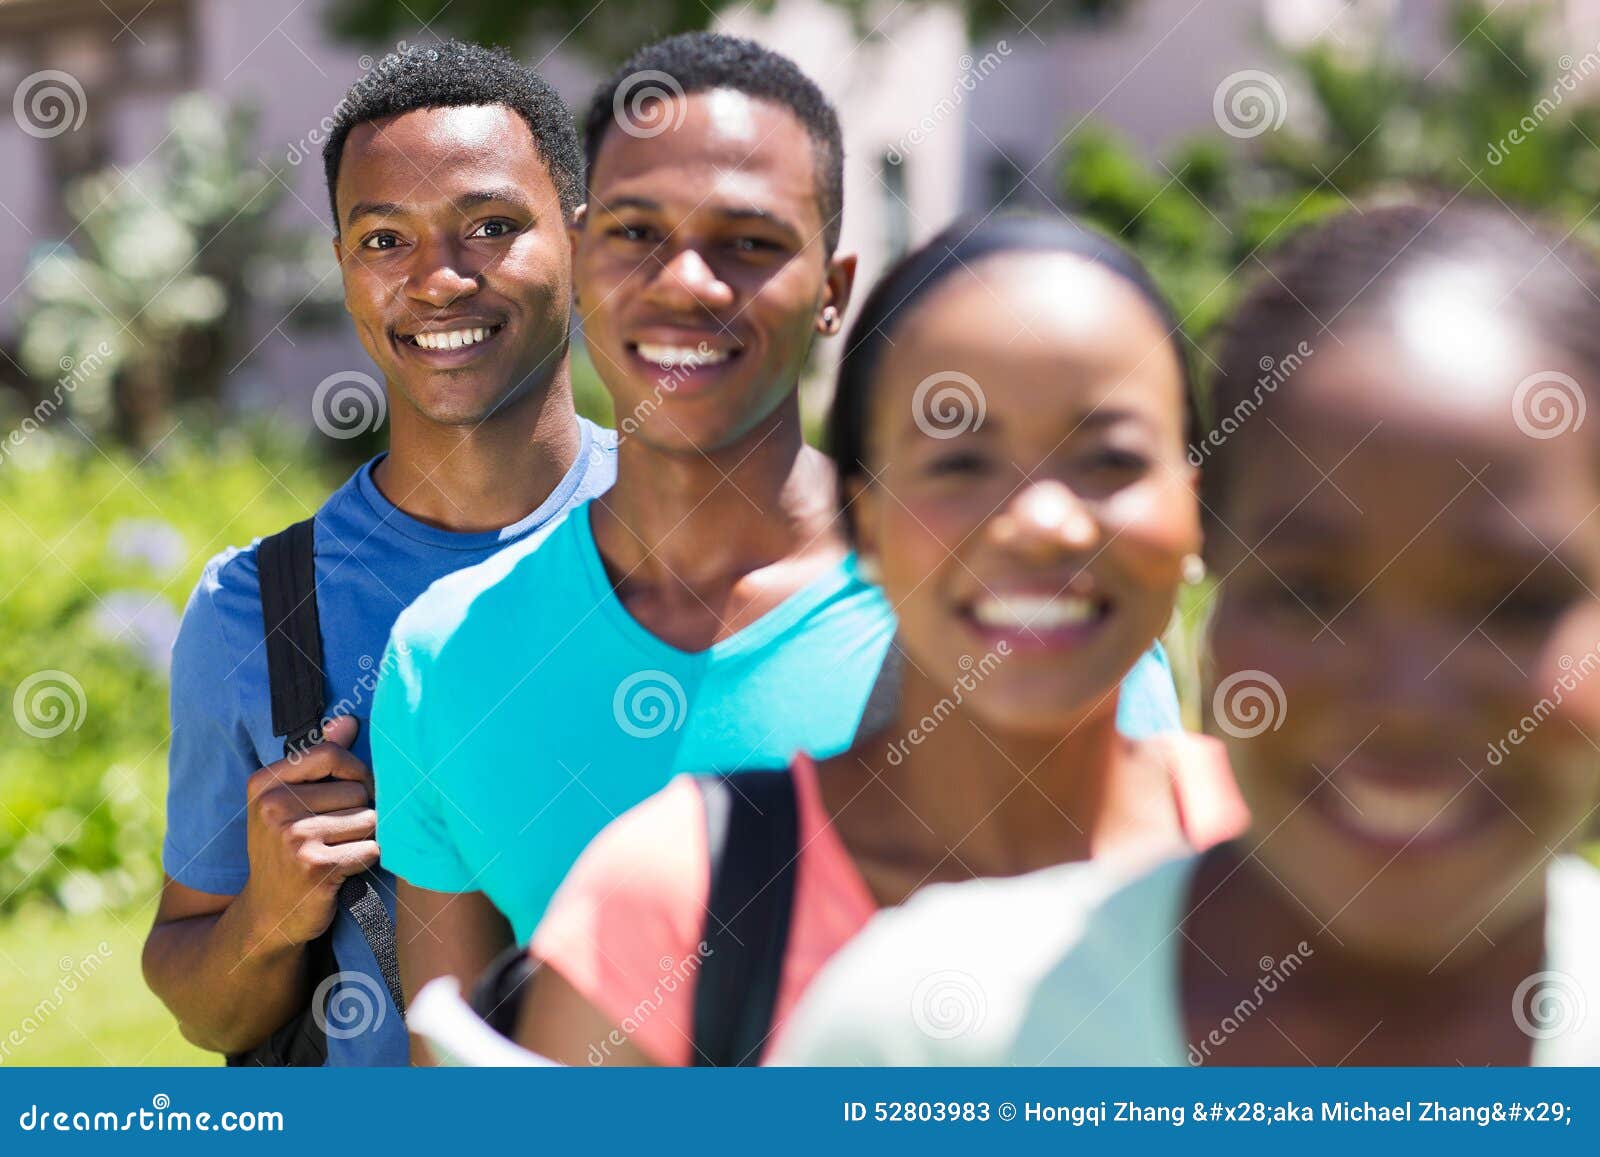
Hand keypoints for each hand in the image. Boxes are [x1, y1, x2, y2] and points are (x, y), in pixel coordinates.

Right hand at [238, 717, 377, 952]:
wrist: (267, 916)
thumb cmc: (287, 851)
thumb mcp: (290, 802)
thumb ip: (319, 759)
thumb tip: (348, 720)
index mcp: (264, 784)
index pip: (331, 754)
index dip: (356, 771)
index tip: (355, 791)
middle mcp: (274, 807)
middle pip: (358, 789)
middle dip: (361, 812)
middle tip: (336, 836)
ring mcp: (293, 836)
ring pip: (369, 819)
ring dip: (364, 838)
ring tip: (338, 852)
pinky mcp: (315, 866)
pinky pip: (371, 848)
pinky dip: (366, 860)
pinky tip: (342, 871)